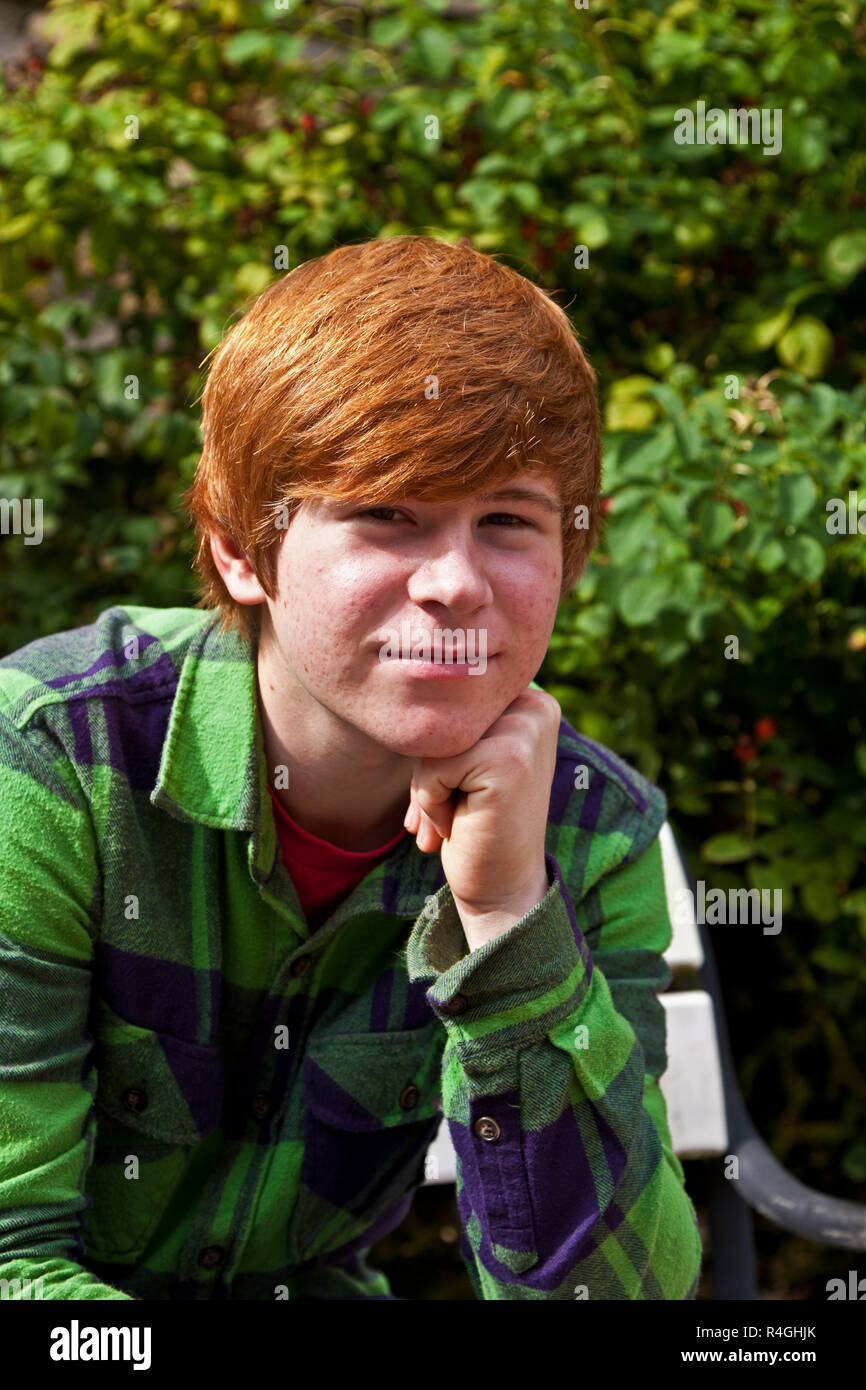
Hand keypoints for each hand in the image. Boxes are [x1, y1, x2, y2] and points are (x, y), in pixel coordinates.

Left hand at [403, 687, 560, 948]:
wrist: (501, 888)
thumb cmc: (474, 821)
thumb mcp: (468, 757)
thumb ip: (454, 720)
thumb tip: (404, 679)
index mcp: (530, 698)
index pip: (449, 700)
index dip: (438, 748)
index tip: (460, 787)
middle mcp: (536, 705)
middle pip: (440, 717)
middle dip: (429, 768)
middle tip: (454, 809)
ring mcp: (525, 731)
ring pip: (433, 741)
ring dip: (427, 787)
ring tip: (458, 816)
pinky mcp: (508, 760)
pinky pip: (432, 767)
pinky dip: (430, 802)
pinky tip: (460, 823)